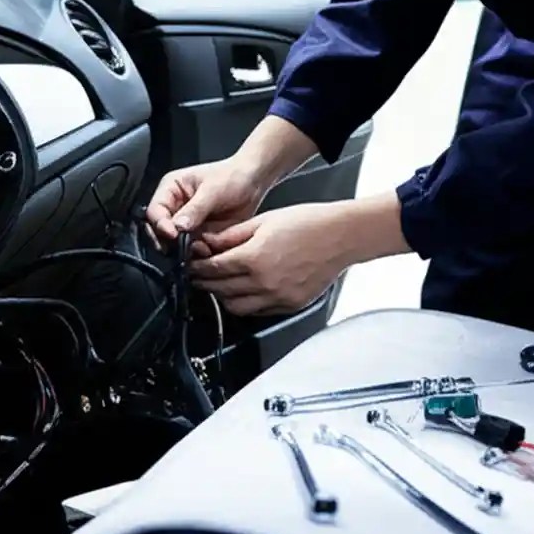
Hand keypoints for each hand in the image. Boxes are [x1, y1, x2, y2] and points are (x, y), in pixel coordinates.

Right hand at [144, 116, 320, 248]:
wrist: (254, 182)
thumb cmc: (233, 176)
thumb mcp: (212, 190)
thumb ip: (195, 209)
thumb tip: (179, 226)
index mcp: (171, 189)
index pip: (155, 211)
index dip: (161, 225)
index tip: (172, 234)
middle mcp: (175, 207)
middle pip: (160, 231)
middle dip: (170, 242)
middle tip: (181, 248)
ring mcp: (187, 223)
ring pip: (176, 243)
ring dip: (185, 250)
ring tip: (201, 248)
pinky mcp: (200, 235)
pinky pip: (193, 249)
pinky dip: (199, 253)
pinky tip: (209, 250)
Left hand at [190, 203, 351, 315]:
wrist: (341, 236)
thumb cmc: (308, 223)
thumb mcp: (263, 221)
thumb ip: (231, 236)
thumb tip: (207, 244)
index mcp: (254, 258)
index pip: (214, 269)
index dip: (197, 267)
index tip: (192, 264)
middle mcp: (264, 282)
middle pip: (221, 290)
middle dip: (205, 282)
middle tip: (199, 275)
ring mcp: (278, 297)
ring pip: (235, 307)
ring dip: (223, 297)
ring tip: (220, 284)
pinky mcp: (289, 305)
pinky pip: (258, 311)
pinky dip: (246, 304)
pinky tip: (244, 292)